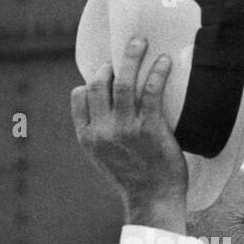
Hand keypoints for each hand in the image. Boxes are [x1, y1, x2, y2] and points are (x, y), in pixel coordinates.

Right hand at [70, 36, 188, 229]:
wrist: (154, 201)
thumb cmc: (137, 182)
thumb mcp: (108, 160)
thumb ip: (104, 136)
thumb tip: (111, 116)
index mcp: (88, 137)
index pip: (79, 98)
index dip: (90, 81)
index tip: (103, 73)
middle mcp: (102, 129)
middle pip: (99, 84)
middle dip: (109, 63)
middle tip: (125, 51)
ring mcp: (125, 127)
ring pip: (123, 82)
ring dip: (131, 57)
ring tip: (140, 42)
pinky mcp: (149, 128)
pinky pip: (150, 92)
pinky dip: (156, 72)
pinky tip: (163, 61)